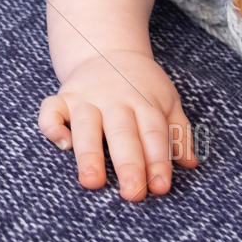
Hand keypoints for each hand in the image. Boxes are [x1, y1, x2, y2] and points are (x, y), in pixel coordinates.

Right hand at [39, 50, 197, 200]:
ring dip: (89, 153)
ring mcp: (86, 98)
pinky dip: (52, 125)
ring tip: (92, 181)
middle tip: (132, 193)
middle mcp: (114, 99)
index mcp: (144, 101)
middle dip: (128, 163)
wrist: (107, 49)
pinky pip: (51, 110)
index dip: (158, 161)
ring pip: (86, 125)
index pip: (154, 133)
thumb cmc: (141, 84)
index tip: (160, 187)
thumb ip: (179, 131)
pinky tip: (62, 144)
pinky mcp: (63, 97)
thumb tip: (191, 163)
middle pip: (122, 132)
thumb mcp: (167, 100)